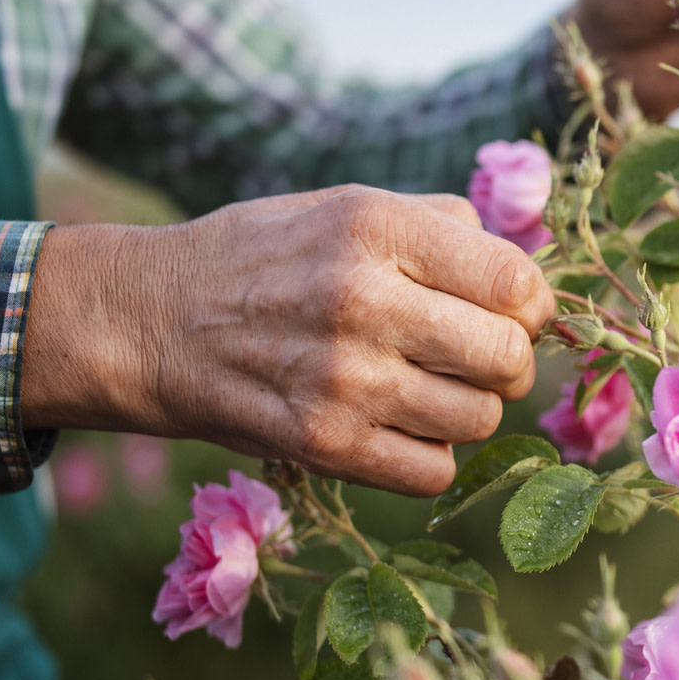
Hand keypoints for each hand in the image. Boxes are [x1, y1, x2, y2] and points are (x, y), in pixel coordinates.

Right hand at [22, 187, 554, 495]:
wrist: (148, 320)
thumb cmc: (266, 259)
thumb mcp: (347, 207)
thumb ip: (443, 229)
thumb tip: (529, 275)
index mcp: (377, 230)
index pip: (517, 283)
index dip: (530, 305)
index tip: (509, 312)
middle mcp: (362, 300)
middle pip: (508, 358)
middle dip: (506, 363)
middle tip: (474, 358)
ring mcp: (342, 379)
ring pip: (480, 420)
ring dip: (466, 410)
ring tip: (425, 389)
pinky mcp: (322, 444)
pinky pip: (432, 472)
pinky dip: (428, 457)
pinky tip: (397, 428)